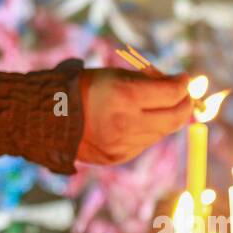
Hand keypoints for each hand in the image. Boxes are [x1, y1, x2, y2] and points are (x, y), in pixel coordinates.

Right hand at [76, 69, 191, 163]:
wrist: (49, 117)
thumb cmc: (84, 88)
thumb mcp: (115, 75)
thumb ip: (148, 81)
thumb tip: (178, 87)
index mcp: (125, 96)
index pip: (172, 93)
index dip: (182, 84)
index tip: (184, 79)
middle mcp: (126, 123)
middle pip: (174, 118)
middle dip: (184, 104)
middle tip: (183, 94)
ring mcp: (123, 144)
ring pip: (161, 132)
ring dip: (164, 117)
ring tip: (152, 105)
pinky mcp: (119, 157)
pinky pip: (144, 143)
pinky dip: (146, 130)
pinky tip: (133, 120)